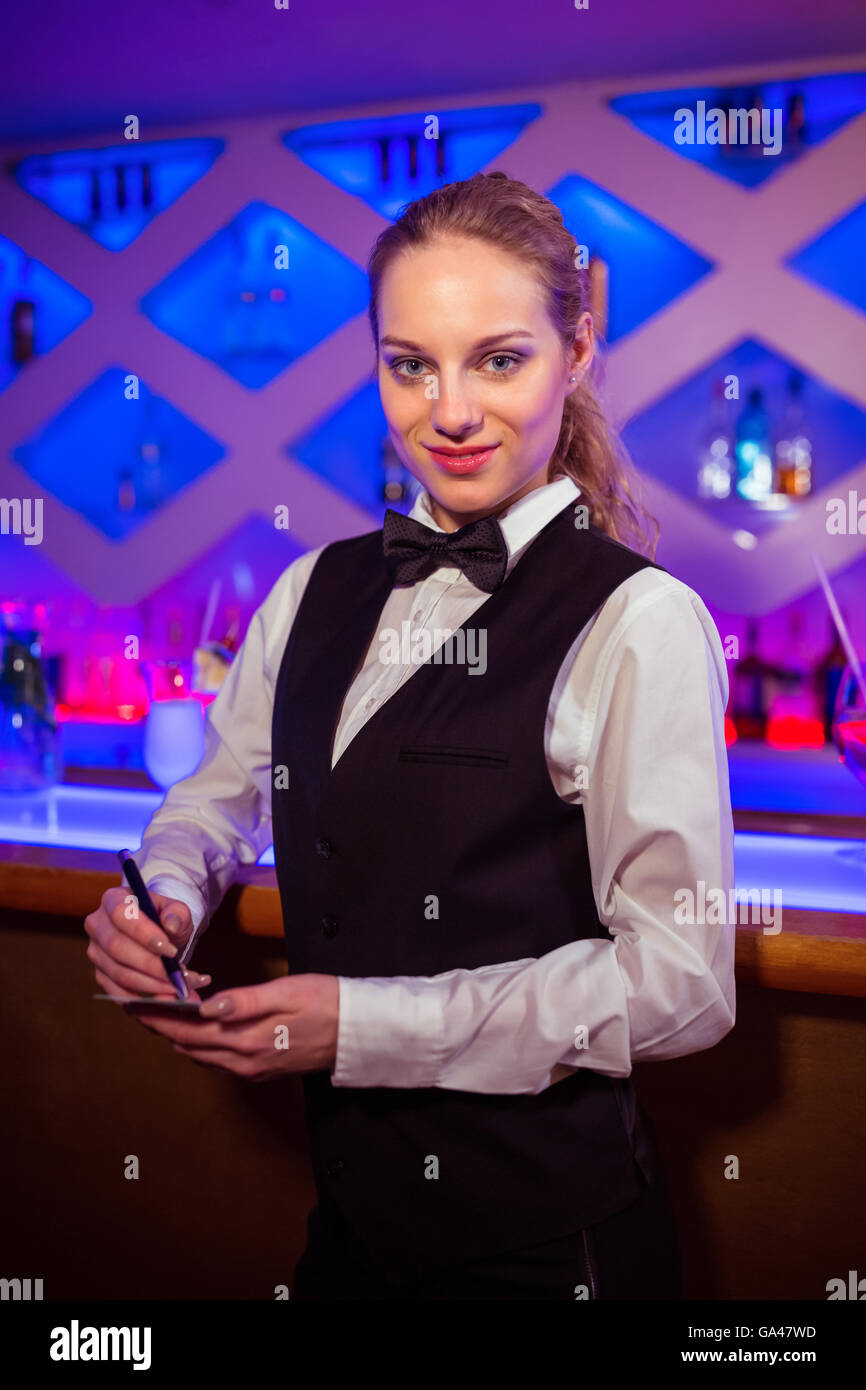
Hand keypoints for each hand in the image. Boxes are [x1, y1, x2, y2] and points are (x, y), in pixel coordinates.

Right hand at [84, 884, 210, 1000]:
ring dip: (152, 985)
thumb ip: (177, 913)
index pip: (121, 915)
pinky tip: (166, 998)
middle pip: (117, 948)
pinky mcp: (100, 974)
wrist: (157, 933)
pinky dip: (143, 999)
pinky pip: (118, 992)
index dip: (145, 934)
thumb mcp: (176, 910)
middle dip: (151, 966)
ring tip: (180, 987)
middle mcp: (97, 925)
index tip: (171, 951)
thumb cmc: (165, 919)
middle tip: (180, 976)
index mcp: (113, 900)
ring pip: (119, 973)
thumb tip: (172, 925)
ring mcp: (95, 952)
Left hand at [129, 975, 339, 1080]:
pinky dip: (200, 1043)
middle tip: (140, 1004)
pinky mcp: (260, 1070)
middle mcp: (243, 1061)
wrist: (358, 1032)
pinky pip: (218, 1060)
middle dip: (162, 1026)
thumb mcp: (287, 992)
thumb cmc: (326, 1002)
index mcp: (246, 1040)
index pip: (189, 1030)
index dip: (159, 1017)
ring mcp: (251, 1070)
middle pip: (188, 1045)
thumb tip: (206, 1005)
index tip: (134, 1003)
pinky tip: (198, 1027)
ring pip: (201, 1055)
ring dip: (179, 1035)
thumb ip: (245, 1001)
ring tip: (161, 1013)